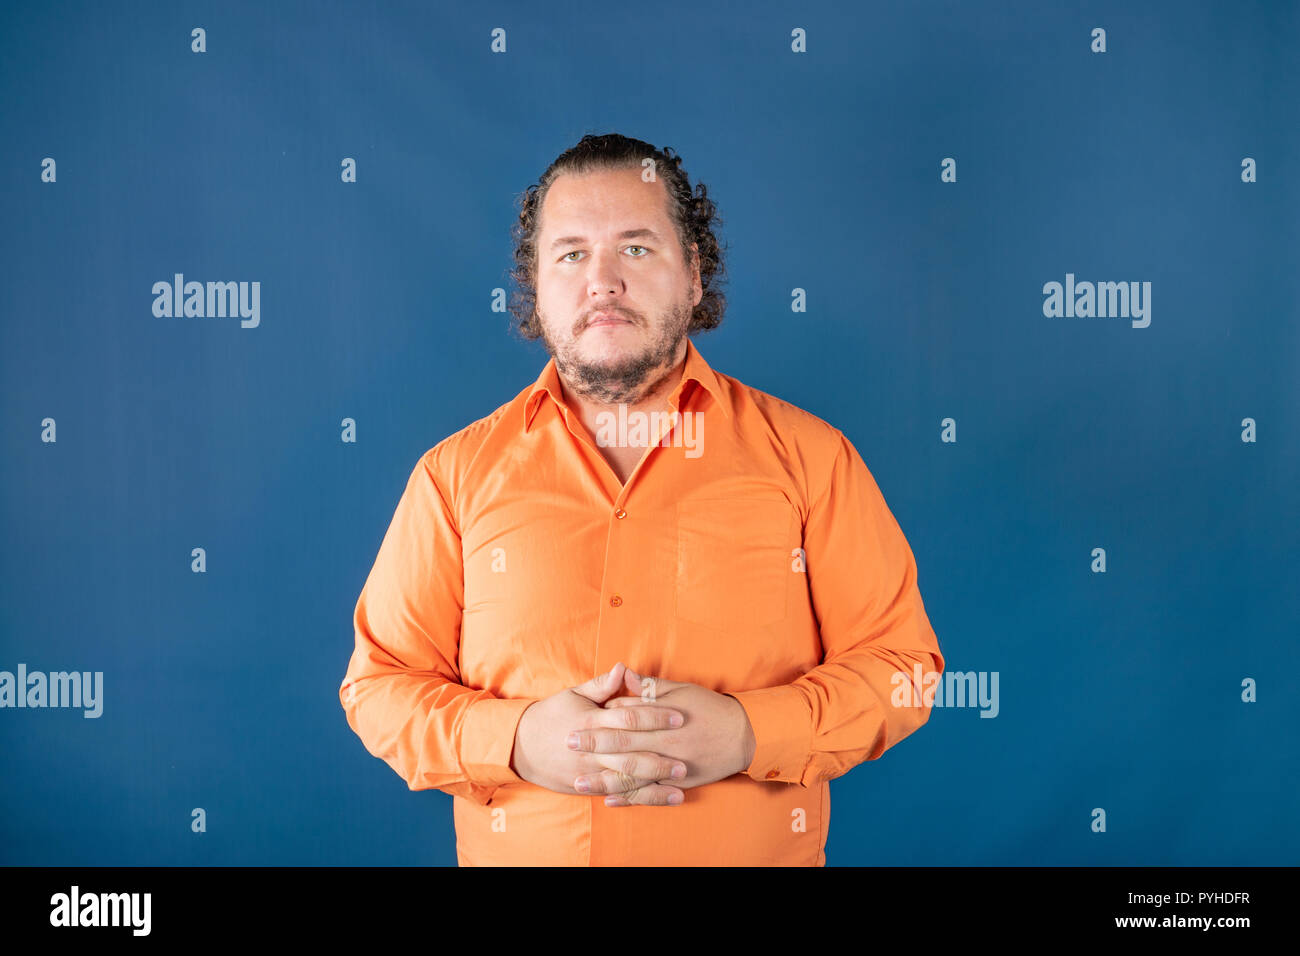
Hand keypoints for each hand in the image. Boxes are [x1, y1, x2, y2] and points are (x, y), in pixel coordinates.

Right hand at [510, 662, 689, 804]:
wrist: (520, 746)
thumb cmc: (551, 715)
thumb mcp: (573, 695)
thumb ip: (602, 685)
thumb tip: (623, 668)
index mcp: (591, 721)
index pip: (629, 718)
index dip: (655, 716)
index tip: (679, 716)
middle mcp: (591, 749)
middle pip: (631, 753)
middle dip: (660, 757)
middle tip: (686, 760)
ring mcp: (589, 771)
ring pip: (626, 779)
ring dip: (655, 783)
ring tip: (681, 785)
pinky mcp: (587, 787)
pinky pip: (617, 794)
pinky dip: (639, 798)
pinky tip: (660, 799)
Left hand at [571, 667, 756, 805]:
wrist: (742, 734)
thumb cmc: (709, 707)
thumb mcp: (680, 690)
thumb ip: (647, 687)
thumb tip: (622, 674)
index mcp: (663, 719)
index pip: (626, 718)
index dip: (599, 721)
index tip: (575, 721)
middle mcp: (665, 744)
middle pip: (623, 747)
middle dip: (594, 747)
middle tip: (568, 745)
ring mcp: (671, 767)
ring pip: (633, 776)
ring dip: (604, 780)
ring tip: (579, 782)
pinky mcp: (678, 783)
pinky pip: (650, 793)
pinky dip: (629, 798)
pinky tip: (609, 799)